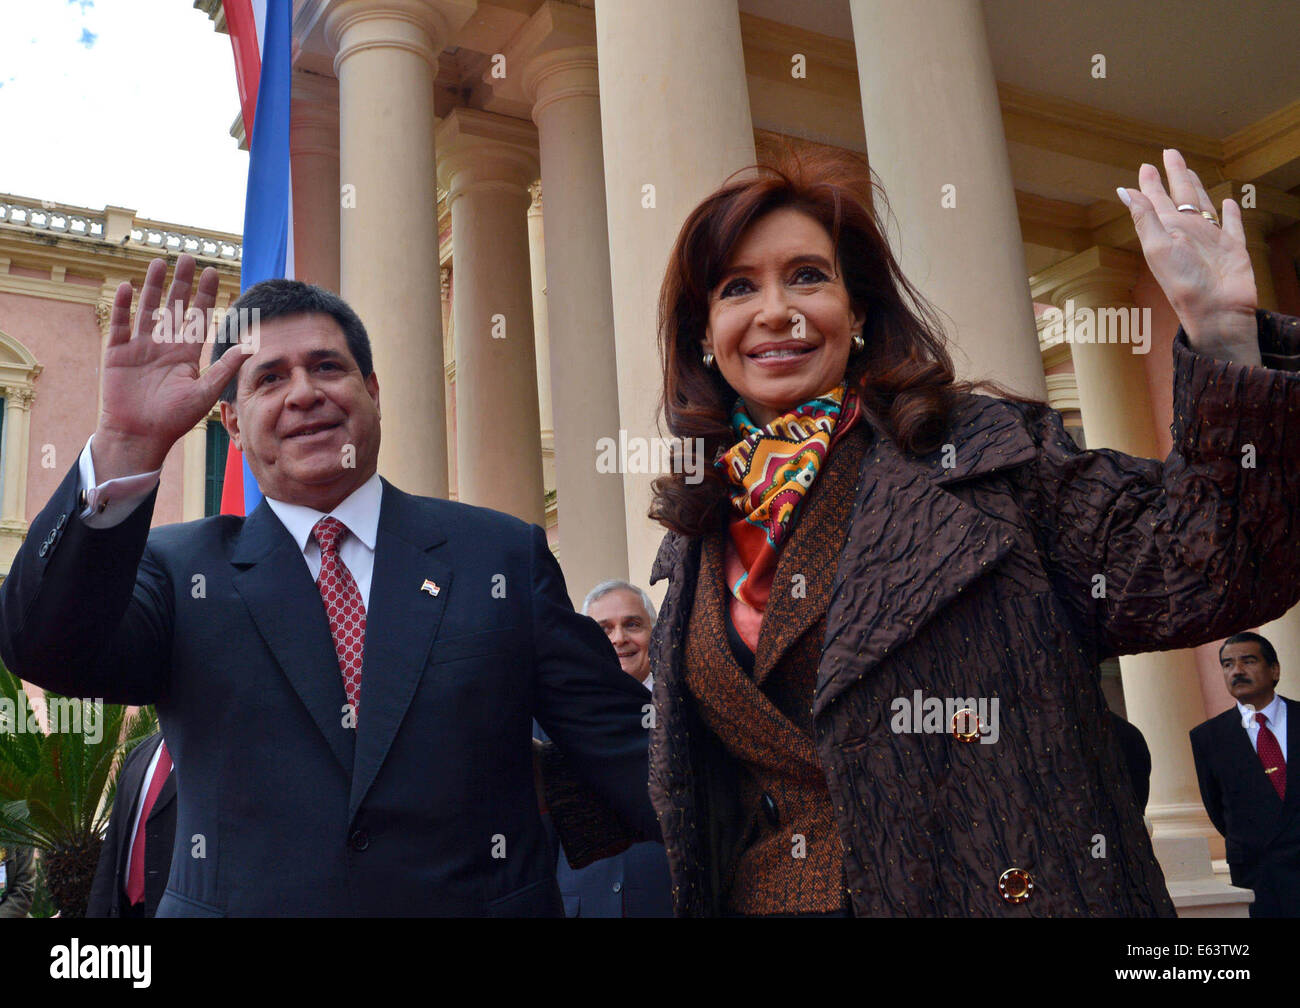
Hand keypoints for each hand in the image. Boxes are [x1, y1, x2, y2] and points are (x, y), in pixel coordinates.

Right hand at [93, 254, 248, 480]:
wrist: (140, 435)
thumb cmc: (174, 419)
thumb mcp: (204, 393)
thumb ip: (224, 368)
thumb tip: (251, 347)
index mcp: (186, 353)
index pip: (198, 317)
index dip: (204, 295)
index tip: (212, 272)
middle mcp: (164, 345)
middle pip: (174, 307)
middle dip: (181, 283)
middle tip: (188, 257)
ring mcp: (140, 347)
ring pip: (148, 309)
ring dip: (153, 287)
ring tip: (159, 262)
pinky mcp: (117, 353)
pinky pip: (120, 324)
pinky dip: (122, 306)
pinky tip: (126, 286)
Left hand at [1118, 148, 1259, 362]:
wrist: (1215, 309)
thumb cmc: (1184, 281)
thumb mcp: (1158, 246)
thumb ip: (1144, 216)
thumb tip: (1124, 191)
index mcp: (1167, 230)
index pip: (1156, 200)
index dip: (1150, 183)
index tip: (1145, 166)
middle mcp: (1187, 231)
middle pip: (1181, 195)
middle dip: (1175, 174)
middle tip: (1170, 153)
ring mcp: (1211, 238)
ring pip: (1204, 205)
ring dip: (1198, 188)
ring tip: (1192, 172)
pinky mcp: (1233, 247)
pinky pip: (1232, 224)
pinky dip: (1231, 212)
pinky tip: (1228, 202)